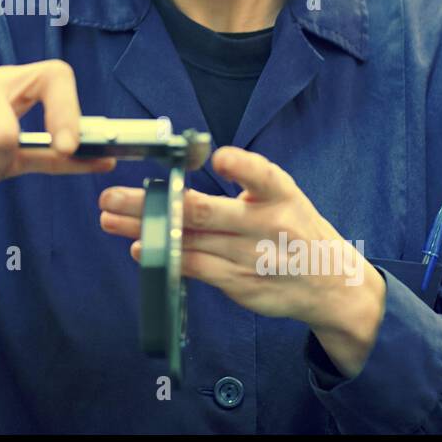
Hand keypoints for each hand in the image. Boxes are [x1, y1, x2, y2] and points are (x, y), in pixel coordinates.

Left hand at [97, 145, 378, 331]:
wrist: (330, 284)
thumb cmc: (295, 230)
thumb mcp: (283, 199)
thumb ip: (246, 184)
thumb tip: (185, 174)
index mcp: (280, 195)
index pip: (263, 176)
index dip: (242, 167)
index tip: (222, 157)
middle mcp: (267, 226)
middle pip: (201, 211)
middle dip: (150, 203)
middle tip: (111, 195)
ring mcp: (252, 258)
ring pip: (188, 241)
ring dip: (144, 229)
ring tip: (110, 218)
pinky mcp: (241, 284)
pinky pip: (196, 269)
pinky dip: (165, 258)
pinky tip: (140, 249)